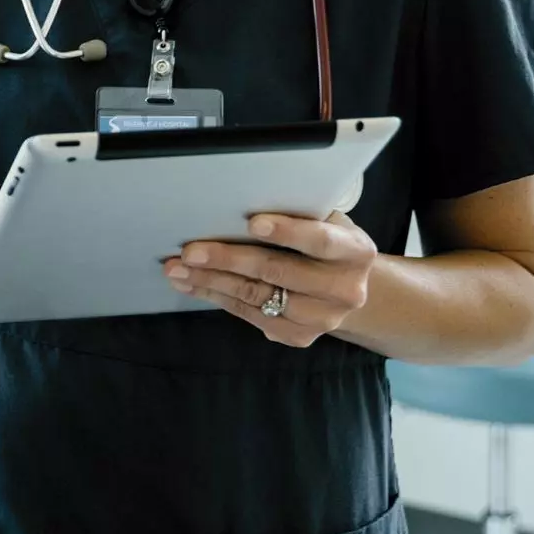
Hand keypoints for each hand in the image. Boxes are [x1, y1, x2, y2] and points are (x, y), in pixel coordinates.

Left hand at [164, 211, 375, 347]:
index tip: (251, 222)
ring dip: (212, 282)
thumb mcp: (325, 221)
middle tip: (190, 251)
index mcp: (355, 251)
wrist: (345, 288)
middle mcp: (344, 289)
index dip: (287, 232)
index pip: (320, 240)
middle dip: (229, 258)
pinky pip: (250, 315)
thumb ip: (298, 212)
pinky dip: (218, 297)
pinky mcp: (299, 337)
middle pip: (278, 272)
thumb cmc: (325, 242)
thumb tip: (238, 197)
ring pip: (257, 297)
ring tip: (178, 269)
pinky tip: (194, 285)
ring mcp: (322, 319)